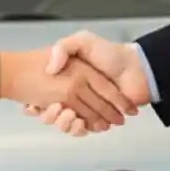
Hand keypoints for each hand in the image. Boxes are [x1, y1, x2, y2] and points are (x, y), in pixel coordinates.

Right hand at [26, 31, 151, 135]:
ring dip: (64, 123)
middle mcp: (74, 94)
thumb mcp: (83, 41)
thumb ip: (64, 48)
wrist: (136, 69)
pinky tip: (81, 123)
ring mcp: (85, 108)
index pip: (45, 93)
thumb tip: (50, 69)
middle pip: (53, 112)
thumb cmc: (111, 54)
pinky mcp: (96, 120)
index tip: (32, 105)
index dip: (36, 102)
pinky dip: (79, 129)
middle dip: (49, 114)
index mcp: (68, 78)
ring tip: (68, 115)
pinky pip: (82, 129)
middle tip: (52, 108)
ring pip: (65, 123)